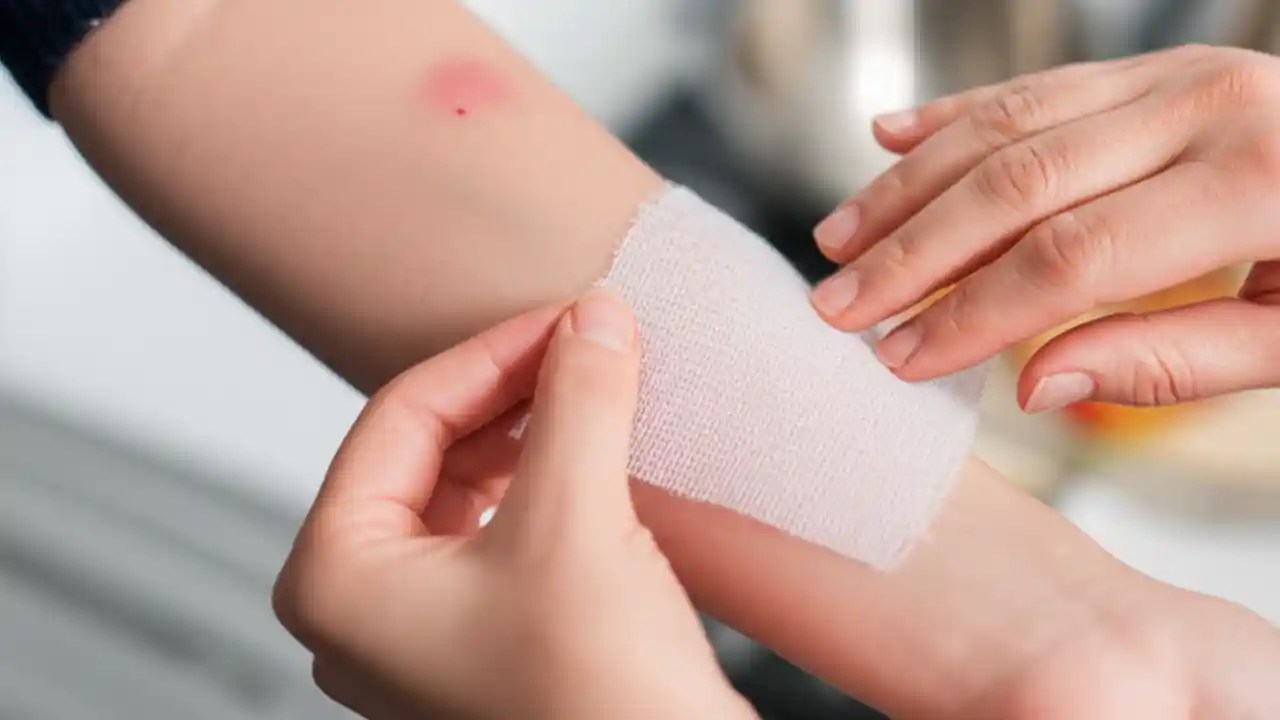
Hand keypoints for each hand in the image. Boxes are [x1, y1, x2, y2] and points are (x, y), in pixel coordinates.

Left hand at [272, 290, 753, 719]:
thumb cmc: (593, 705)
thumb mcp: (576, 521)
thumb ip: (577, 401)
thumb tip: (594, 318)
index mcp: (337, 578)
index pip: (400, 415)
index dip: (490, 353)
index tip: (566, 317)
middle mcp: (365, 608)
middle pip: (429, 447)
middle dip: (513, 390)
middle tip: (587, 343)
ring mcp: (424, 631)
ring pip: (467, 486)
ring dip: (533, 431)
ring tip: (597, 387)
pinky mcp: (486, 642)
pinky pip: (500, 531)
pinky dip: (547, 482)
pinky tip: (595, 454)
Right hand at [810, 45, 1279, 411]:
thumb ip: (1173, 360)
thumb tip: (1035, 386)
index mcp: (1255, 179)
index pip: (1068, 259)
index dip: (969, 315)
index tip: (898, 359)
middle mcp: (1207, 105)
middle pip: (1016, 183)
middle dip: (912, 251)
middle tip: (835, 303)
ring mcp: (1180, 73)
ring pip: (1009, 124)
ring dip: (911, 184)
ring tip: (838, 236)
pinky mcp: (1161, 69)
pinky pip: (1040, 87)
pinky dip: (957, 115)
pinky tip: (892, 139)